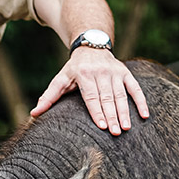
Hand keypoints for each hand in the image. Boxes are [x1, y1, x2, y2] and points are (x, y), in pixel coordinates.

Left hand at [31, 48, 148, 134]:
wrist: (91, 46)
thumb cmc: (73, 68)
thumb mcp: (60, 79)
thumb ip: (49, 97)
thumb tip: (34, 113)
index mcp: (84, 74)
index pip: (91, 96)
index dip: (97, 111)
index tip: (102, 126)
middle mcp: (101, 72)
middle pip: (107, 98)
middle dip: (112, 116)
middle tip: (116, 133)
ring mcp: (115, 72)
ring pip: (121, 95)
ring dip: (125, 112)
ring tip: (127, 128)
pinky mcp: (126, 73)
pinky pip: (135, 88)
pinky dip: (141, 101)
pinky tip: (144, 116)